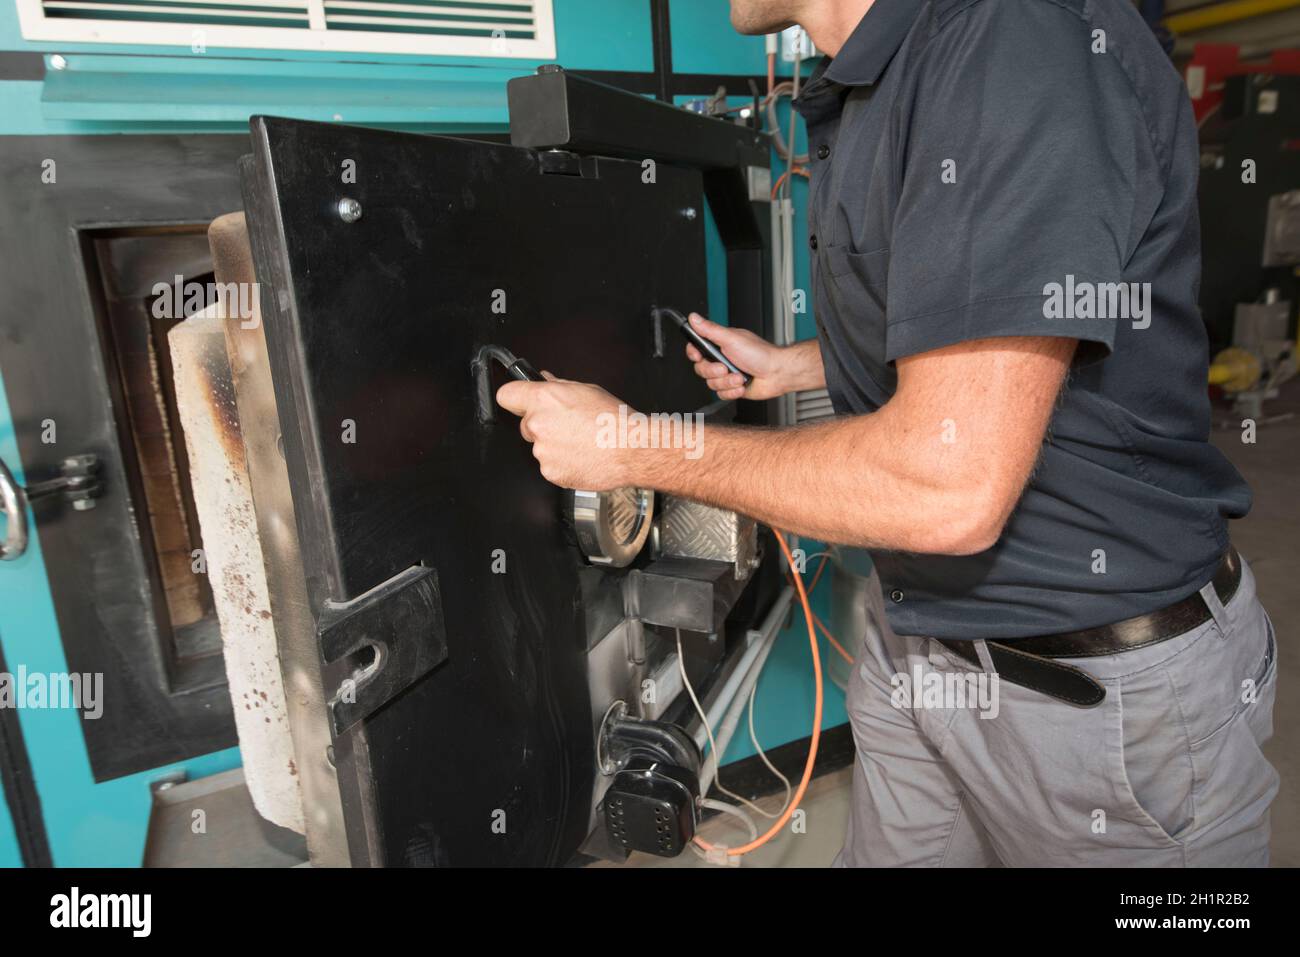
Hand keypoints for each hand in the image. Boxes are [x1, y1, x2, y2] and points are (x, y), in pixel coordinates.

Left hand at [495, 375, 632, 490]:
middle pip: (525, 424)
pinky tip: (581, 456)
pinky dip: (562, 463)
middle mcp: (538, 424)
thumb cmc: (614, 420)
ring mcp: (542, 451)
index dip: (515, 398)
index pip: (506, 395)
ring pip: (539, 446)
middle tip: (568, 425)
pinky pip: (549, 465)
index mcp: (544, 399)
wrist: (631, 449)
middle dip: (541, 424)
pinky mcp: (550, 472)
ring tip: (581, 442)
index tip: (520, 401)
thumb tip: (544, 380)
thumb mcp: (587, 390)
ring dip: (554, 445)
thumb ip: (558, 386)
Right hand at [685, 313, 790, 400]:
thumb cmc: (761, 354)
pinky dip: (732, 391)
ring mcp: (726, 374)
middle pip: (701, 369)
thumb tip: (694, 318)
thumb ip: (710, 329)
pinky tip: (742, 385)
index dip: (694, 354)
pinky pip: (721, 394)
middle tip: (725, 367)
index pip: (696, 348)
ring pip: (711, 384)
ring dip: (727, 382)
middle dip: (714, 371)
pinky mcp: (731, 388)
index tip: (698, 355)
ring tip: (739, 376)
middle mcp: (722, 359)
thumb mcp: (731, 338)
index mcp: (720, 345)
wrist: (777, 373)